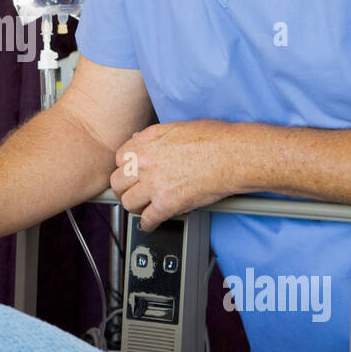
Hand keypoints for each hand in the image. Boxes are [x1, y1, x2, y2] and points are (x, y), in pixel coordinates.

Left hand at [109, 120, 243, 231]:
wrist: (233, 155)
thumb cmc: (213, 138)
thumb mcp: (175, 127)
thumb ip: (152, 136)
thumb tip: (138, 140)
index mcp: (145, 143)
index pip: (119, 160)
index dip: (126, 168)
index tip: (131, 175)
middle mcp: (144, 163)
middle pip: (118, 182)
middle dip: (124, 189)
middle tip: (132, 192)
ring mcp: (154, 184)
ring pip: (128, 203)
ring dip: (135, 207)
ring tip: (143, 208)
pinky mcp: (167, 204)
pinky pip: (148, 220)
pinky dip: (149, 224)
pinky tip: (152, 223)